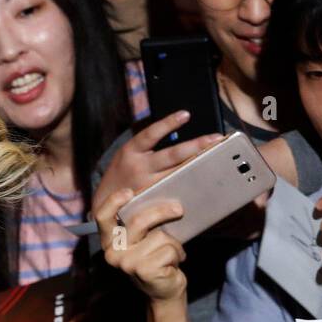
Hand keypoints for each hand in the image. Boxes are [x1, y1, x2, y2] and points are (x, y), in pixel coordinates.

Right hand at [91, 111, 224, 211]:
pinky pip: (175, 193)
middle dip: (197, 145)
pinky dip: (189, 189)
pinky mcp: (153, 201)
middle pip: (172, 154)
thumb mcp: (127, 158)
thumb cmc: (121, 179)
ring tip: (218, 159)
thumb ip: (147, 151)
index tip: (186, 114)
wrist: (103, 206)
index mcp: (130, 151)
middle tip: (217, 138)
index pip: (151, 133)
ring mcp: (147, 186)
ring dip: (199, 166)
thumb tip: (181, 147)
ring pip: (178, 173)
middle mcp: (139, 167)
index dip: (168, 123)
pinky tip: (205, 186)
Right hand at [95, 187, 187, 302]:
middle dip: (162, 211)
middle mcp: (113, 252)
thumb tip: (162, 199)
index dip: (114, 201)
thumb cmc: (155, 258)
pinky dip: (177, 254)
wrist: (165, 290)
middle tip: (179, 209)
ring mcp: (127, 263)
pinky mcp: (144, 270)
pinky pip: (169, 250)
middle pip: (138, 220)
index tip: (129, 192)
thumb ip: (143, 223)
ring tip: (171, 253)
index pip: (103, 216)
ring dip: (173, 243)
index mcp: (110, 240)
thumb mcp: (144, 239)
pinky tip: (173, 263)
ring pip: (159, 236)